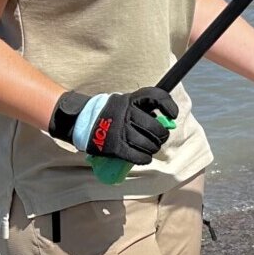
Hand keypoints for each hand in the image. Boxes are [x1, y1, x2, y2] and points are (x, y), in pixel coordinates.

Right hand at [49, 88, 177, 164]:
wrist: (81, 121)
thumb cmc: (109, 112)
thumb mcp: (123, 102)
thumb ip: (140, 108)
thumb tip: (164, 120)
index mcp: (130, 99)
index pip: (155, 96)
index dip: (168, 105)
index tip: (172, 115)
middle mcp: (126, 113)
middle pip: (155, 126)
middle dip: (162, 135)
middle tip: (161, 138)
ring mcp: (120, 130)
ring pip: (148, 143)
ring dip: (154, 148)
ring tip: (152, 149)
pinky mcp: (115, 146)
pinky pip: (136, 156)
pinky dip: (144, 158)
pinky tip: (145, 158)